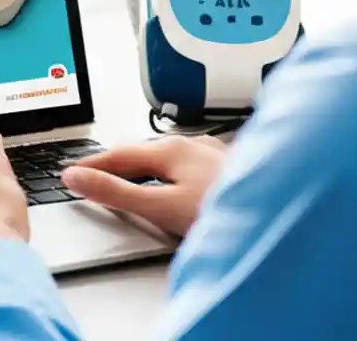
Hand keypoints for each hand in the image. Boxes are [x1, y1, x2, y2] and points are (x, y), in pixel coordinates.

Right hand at [61, 136, 226, 236]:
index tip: (71, 172)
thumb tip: (77, 178)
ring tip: (128, 175)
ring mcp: (214, 155)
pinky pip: (189, 166)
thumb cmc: (227, 208)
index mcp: (171, 149)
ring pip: (169, 158)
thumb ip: (116, 192)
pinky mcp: (230, 170)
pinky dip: (171, 173)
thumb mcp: (160, 206)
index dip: (91, 165)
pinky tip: (178, 181)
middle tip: (94, 173)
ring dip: (145, 166)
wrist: (285, 211)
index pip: (118, 155)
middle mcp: (193, 145)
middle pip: (143, 153)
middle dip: (117, 162)